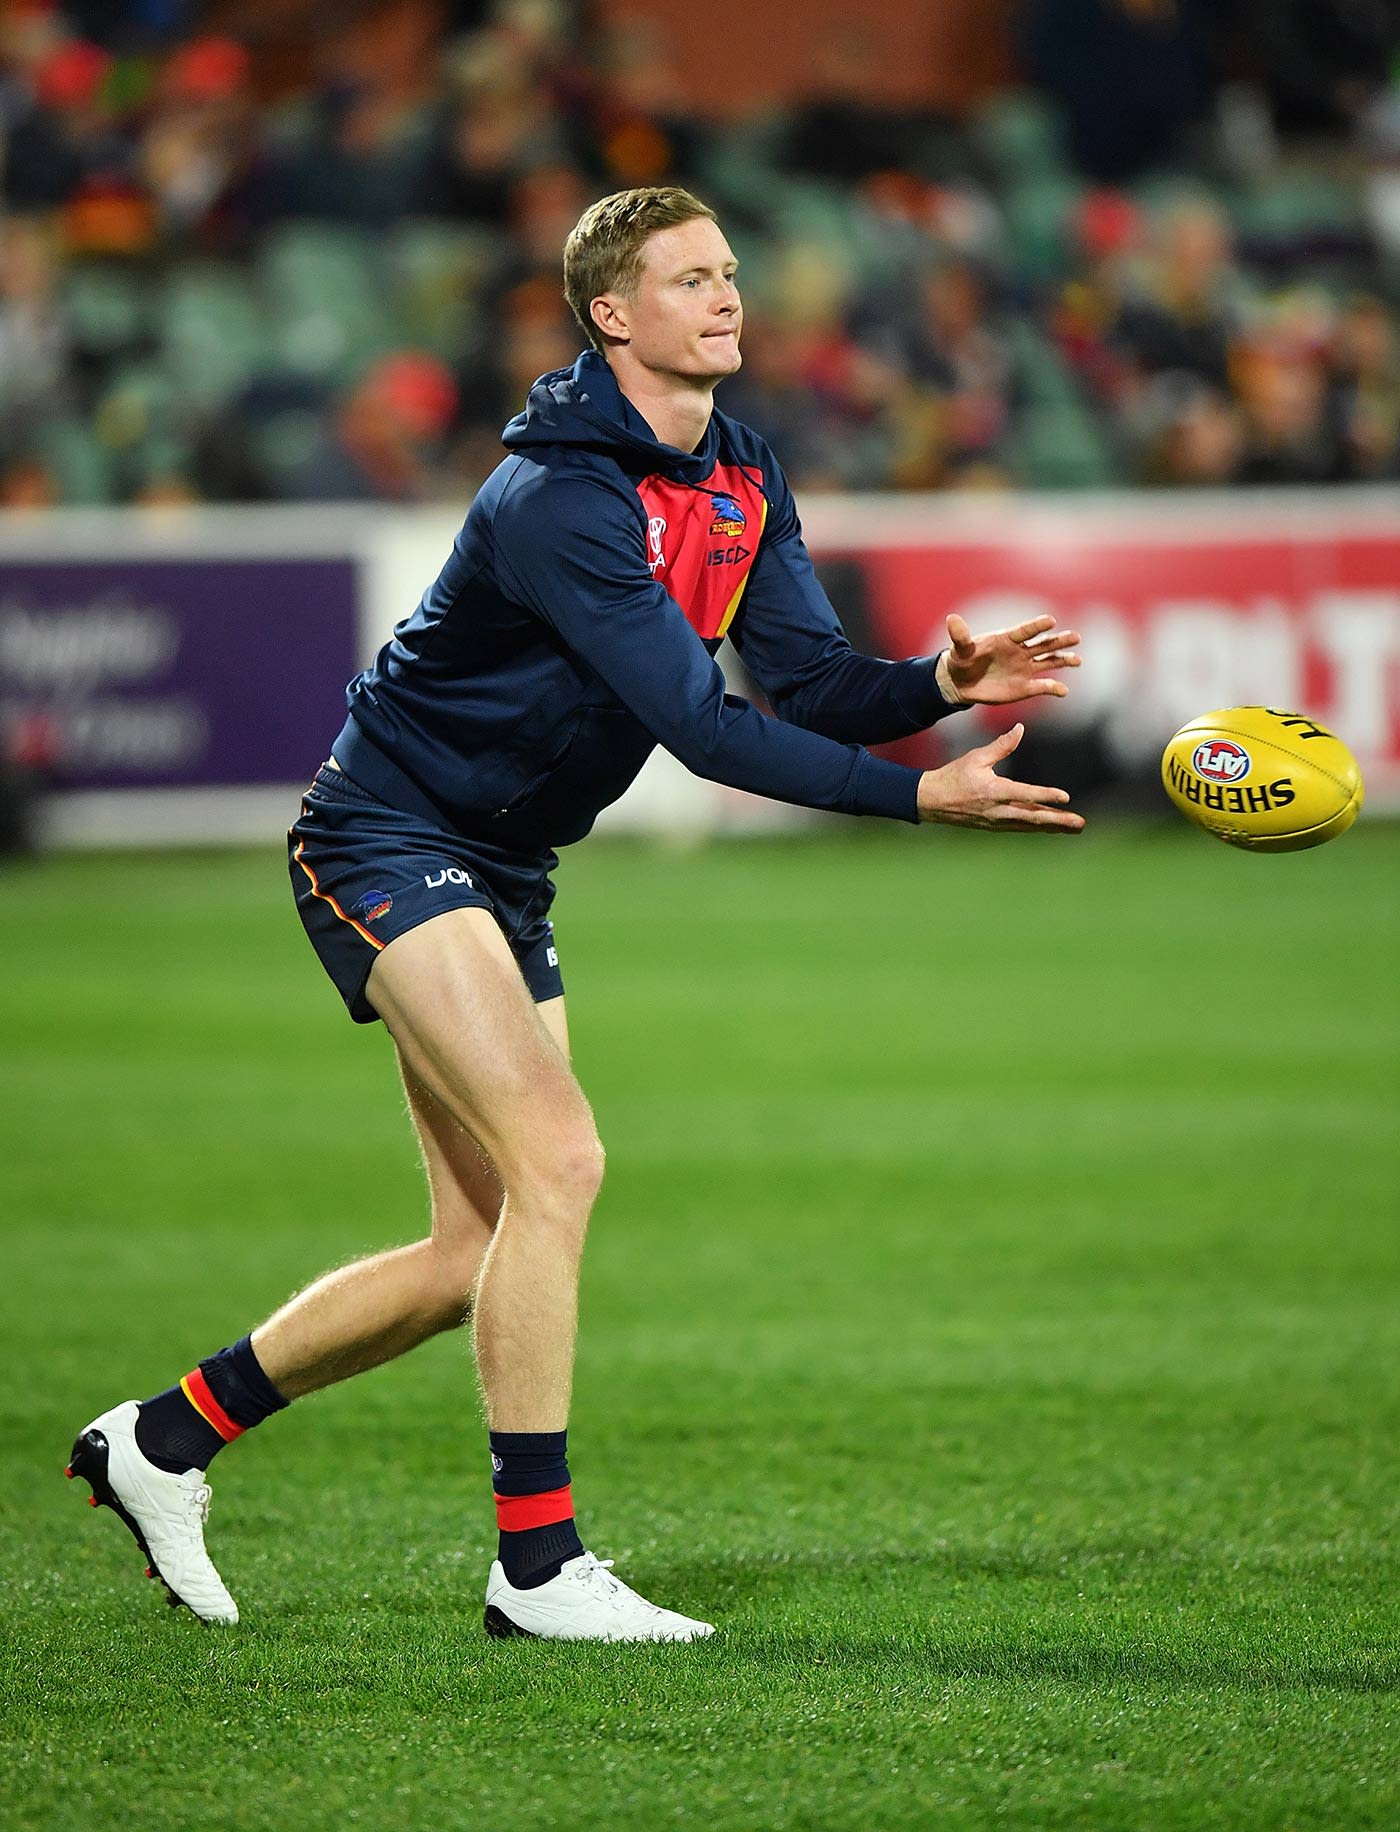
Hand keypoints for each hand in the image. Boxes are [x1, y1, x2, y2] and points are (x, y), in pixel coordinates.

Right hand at [917, 723, 1083, 832]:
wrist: (931, 801)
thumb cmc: (953, 776)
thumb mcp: (976, 757)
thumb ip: (1001, 746)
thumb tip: (1020, 729)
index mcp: (993, 791)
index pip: (1025, 794)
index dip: (1046, 795)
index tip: (1065, 797)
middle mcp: (997, 810)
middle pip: (1033, 817)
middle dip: (1058, 821)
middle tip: (1079, 823)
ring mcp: (996, 821)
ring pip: (1030, 825)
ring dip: (1053, 827)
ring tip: (1074, 828)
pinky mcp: (994, 825)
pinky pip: (1021, 827)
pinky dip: (1038, 828)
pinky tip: (1053, 827)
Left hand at [940, 611, 1081, 706]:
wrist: (961, 682)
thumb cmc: (961, 660)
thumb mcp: (959, 649)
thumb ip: (960, 636)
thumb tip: (951, 618)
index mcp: (1007, 638)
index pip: (1025, 631)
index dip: (1037, 626)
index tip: (1051, 621)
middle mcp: (1020, 651)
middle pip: (1044, 644)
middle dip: (1059, 641)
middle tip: (1075, 637)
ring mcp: (1025, 668)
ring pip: (1049, 662)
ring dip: (1064, 660)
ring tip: (1077, 660)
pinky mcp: (1025, 687)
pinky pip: (1042, 686)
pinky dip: (1053, 688)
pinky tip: (1063, 691)